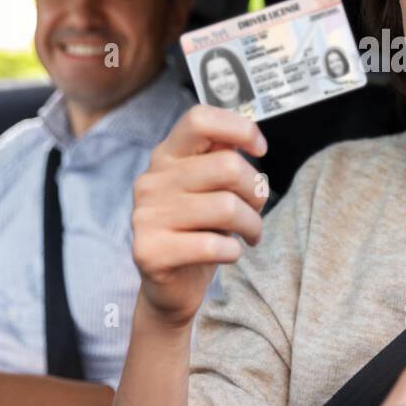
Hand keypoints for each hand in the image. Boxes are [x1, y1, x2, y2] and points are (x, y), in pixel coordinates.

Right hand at [131, 103, 269, 327]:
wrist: (172, 287)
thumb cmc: (200, 230)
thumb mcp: (211, 188)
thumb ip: (222, 158)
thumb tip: (248, 138)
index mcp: (166, 156)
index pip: (199, 119)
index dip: (239, 128)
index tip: (259, 148)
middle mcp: (151, 180)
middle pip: (227, 166)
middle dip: (256, 191)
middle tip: (256, 209)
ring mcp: (146, 216)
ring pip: (227, 207)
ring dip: (252, 225)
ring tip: (249, 234)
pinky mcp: (150, 252)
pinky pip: (213, 245)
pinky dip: (233, 251)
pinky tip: (229, 253)